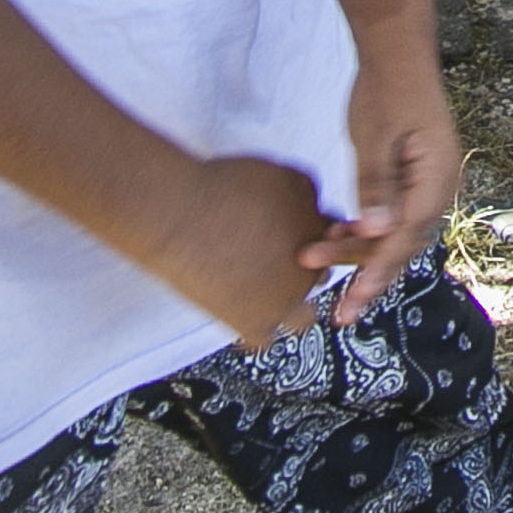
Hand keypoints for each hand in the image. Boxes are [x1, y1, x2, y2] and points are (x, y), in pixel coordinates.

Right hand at [147, 153, 356, 345]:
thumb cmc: (218, 187)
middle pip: (319, 276)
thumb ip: (301, 191)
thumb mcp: (278, 172)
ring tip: (262, 300)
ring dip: (286, 308)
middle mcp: (309, 262)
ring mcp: (285, 295)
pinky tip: (240, 315)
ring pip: (302, 317)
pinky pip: (266, 340)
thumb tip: (307, 202)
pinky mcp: (256, 321)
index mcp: (317, 223)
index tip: (290, 243)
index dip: (308, 241)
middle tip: (272, 268)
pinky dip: (255, 331)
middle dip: (301, 272)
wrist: (181, 214)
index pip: (331, 241)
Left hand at [323, 54, 463, 320]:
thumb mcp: (374, 138)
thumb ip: (375, 187)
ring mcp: (429, 183)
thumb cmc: (387, 90)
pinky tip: (340, 233)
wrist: (397, 53)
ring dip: (362, 251)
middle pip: (403, 246)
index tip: (350, 304)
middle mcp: (439, 187)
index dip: (374, 276)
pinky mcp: (415, 177)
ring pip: (397, 234)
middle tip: (335, 308)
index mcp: (436, 180)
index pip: (403, 241)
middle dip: (365, 273)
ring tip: (319, 257)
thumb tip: (373, 233)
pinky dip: (368, 230)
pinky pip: (395, 216)